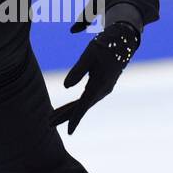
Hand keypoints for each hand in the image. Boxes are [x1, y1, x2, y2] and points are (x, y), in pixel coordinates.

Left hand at [51, 20, 140, 134]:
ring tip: (52, 118)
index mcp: (100, 84)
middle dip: (65, 115)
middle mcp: (103, 90)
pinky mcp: (102, 86)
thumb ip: (77, 71)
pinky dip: (76, 105)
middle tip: (48, 123)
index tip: (68, 132)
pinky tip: (67, 109)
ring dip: (69, 111)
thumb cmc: (105, 45)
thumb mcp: (89, 55)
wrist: (124, 40)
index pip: (84, 105)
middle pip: (81, 107)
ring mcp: (104, 89)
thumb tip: (65, 87)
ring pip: (84, 103)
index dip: (75, 118)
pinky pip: (87, 99)